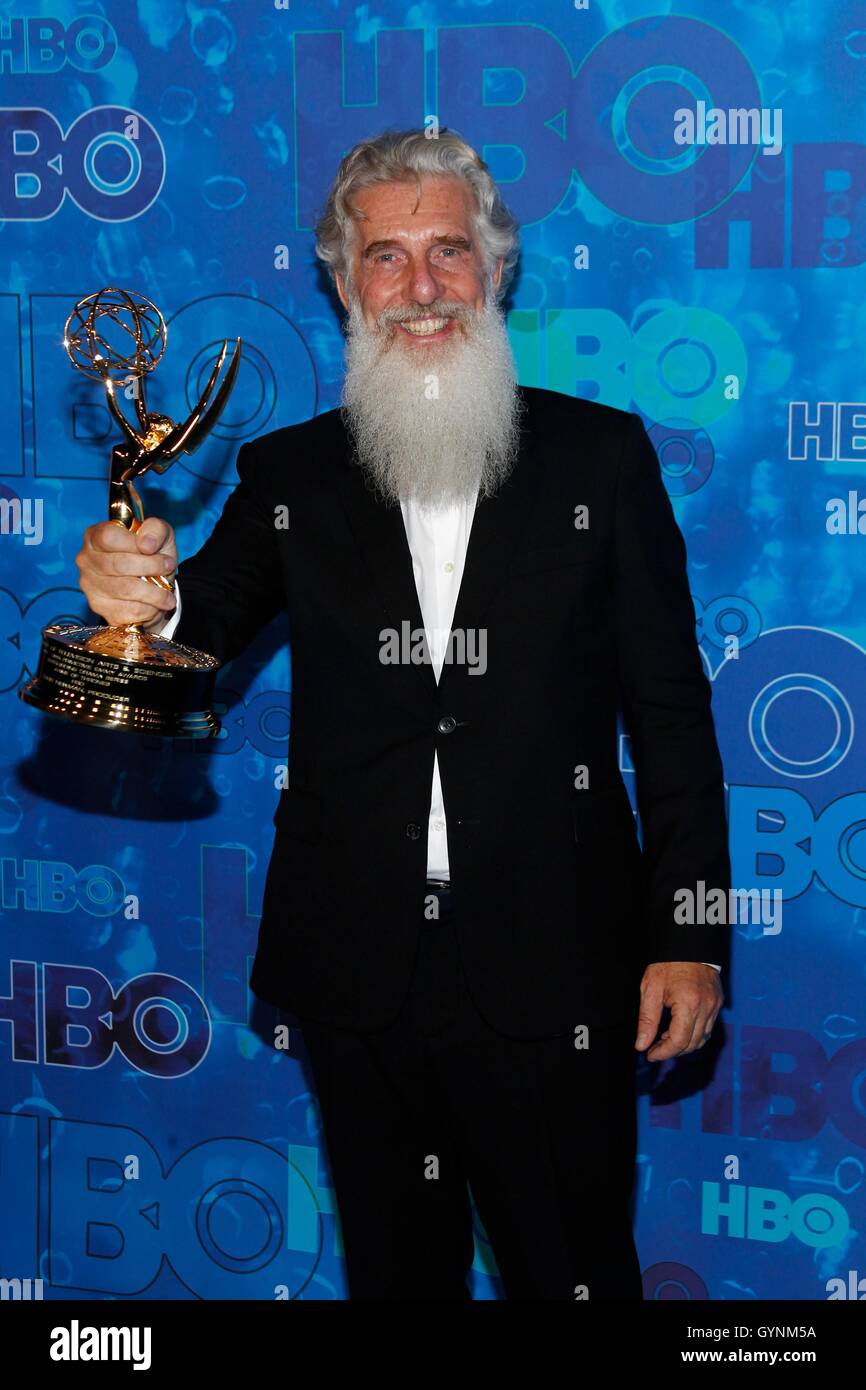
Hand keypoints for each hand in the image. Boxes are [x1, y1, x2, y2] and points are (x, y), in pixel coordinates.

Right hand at [76, 516, 177, 632]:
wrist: (153, 586)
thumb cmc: (151, 555)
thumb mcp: (159, 534)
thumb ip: (155, 529)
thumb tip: (147, 544)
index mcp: (95, 535)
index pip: (108, 537)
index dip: (134, 544)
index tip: (155, 549)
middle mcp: (86, 560)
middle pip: (119, 564)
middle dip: (151, 567)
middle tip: (169, 567)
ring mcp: (90, 585)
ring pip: (126, 590)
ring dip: (154, 592)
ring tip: (168, 591)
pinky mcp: (99, 607)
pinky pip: (128, 610)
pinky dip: (149, 608)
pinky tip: (155, 604)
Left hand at [635, 961, 722, 1061]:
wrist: (687, 943)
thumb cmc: (667, 963)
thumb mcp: (651, 989)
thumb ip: (647, 1020)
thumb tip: (641, 1045)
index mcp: (689, 1004)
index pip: (679, 1041)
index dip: (664, 1052)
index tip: (650, 1054)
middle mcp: (706, 1007)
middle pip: (693, 1043)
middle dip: (673, 1050)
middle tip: (654, 1048)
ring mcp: (715, 1005)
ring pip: (703, 1038)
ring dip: (684, 1044)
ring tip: (664, 1038)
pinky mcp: (718, 1002)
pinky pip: (708, 1027)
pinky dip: (694, 1034)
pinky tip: (678, 1028)